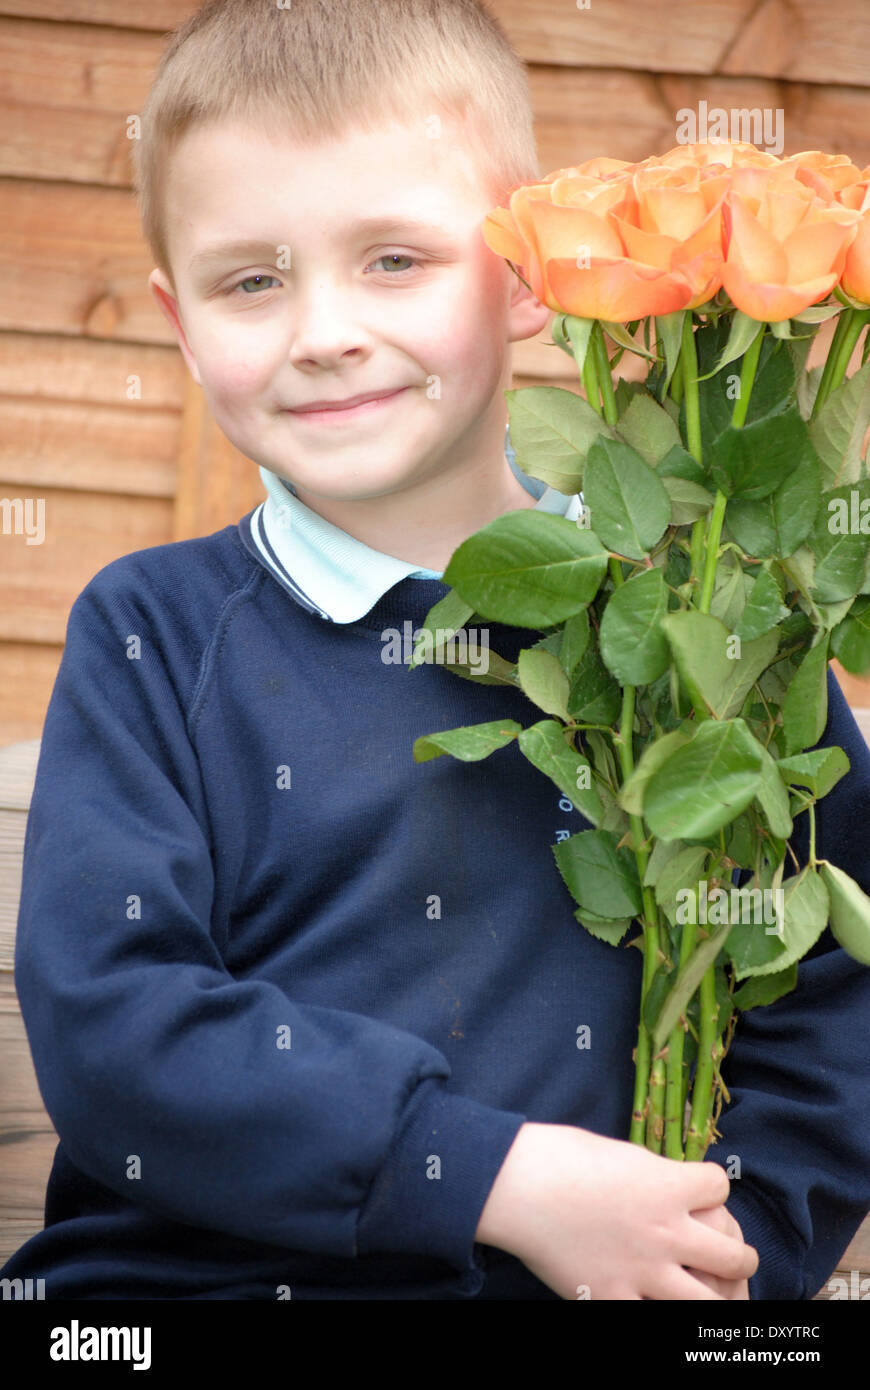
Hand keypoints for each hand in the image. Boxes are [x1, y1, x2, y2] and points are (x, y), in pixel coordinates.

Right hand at [475, 1122, 758, 1299]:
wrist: (519, 1187)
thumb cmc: (561, 1157)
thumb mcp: (621, 1152)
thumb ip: (654, 1175)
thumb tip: (669, 1186)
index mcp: (667, 1186)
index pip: (721, 1187)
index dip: (713, 1187)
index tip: (703, 1190)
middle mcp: (665, 1231)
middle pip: (733, 1254)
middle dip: (740, 1255)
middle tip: (736, 1256)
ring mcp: (642, 1272)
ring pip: (708, 1301)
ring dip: (720, 1296)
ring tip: (718, 1292)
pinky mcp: (613, 1299)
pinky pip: (654, 1320)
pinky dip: (660, 1311)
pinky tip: (658, 1303)